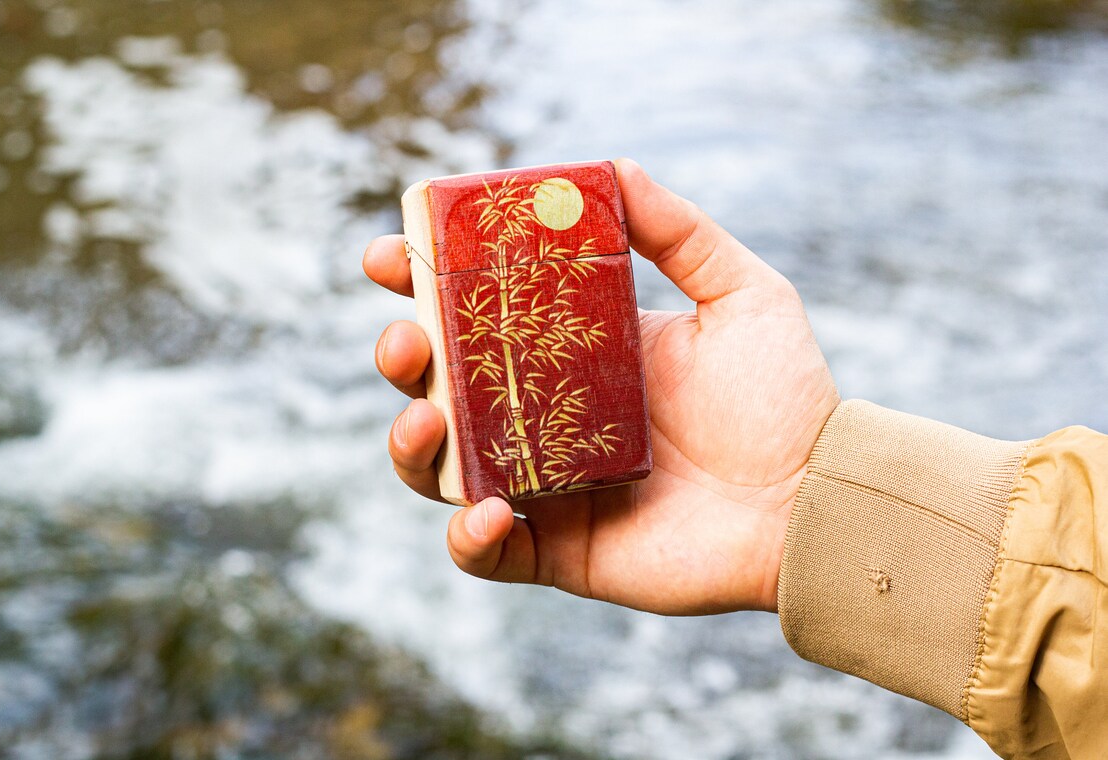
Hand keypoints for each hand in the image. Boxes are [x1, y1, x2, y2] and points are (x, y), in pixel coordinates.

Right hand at [363, 159, 838, 614]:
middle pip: (440, 383)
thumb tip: (611, 166)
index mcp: (572, 351)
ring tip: (426, 417)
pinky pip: (484, 551)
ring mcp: (544, 483)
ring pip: (441, 467)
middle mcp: (544, 414)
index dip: (423, 282)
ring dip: (411, 442)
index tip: (391, 253)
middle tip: (408, 336)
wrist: (814, 499)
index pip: (478, 312)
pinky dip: (468, 537)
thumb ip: (678, 231)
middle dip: (402, 355)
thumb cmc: (784, 397)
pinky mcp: (556, 549)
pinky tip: (490, 510)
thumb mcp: (740, 293)